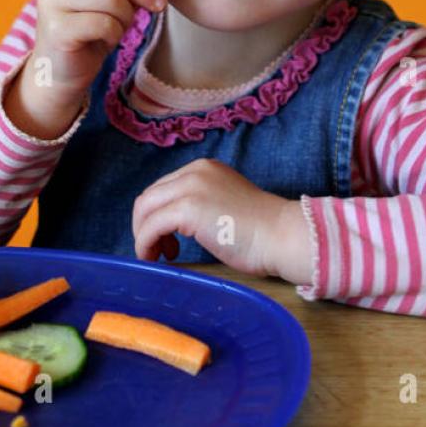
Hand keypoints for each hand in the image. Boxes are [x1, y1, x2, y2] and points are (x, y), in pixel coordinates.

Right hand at [22, 0, 167, 115]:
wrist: (62, 72)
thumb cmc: (90, 32)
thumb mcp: (114, 1)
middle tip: (158, 4)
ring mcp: (50, 0)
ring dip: (125, 16)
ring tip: (118, 27)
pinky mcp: (56, 27)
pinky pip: (104, 23)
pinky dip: (115, 33)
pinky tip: (105, 40)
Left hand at [132, 158, 313, 281]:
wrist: (281, 236)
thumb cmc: (260, 231)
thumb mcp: (223, 205)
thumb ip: (199, 205)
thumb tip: (172, 225)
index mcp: (203, 169)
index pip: (163, 188)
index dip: (156, 215)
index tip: (166, 239)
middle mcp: (194, 172)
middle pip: (149, 197)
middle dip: (145, 225)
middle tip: (159, 250)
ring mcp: (190, 187)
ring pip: (145, 209)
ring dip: (143, 235)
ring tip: (159, 255)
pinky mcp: (188, 208)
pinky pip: (151, 227)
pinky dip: (146, 244)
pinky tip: (159, 257)